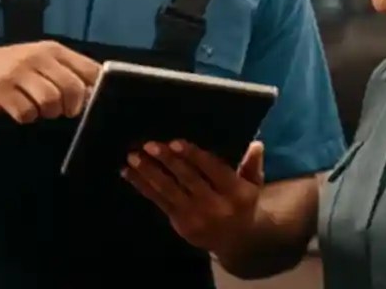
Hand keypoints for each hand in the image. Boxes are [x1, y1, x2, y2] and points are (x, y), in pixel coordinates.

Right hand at [0, 41, 100, 123]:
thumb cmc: (8, 70)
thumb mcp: (39, 63)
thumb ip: (66, 74)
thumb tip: (94, 95)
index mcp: (53, 50)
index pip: (90, 69)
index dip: (95, 90)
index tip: (86, 102)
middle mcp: (38, 57)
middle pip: (73, 89)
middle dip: (70, 107)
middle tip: (59, 110)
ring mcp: (19, 72)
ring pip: (51, 102)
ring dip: (46, 113)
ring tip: (35, 108)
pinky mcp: (2, 89)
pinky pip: (27, 112)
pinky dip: (25, 117)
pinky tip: (18, 110)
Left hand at [123, 140, 264, 256]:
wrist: (238, 242)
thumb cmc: (243, 203)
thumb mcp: (253, 184)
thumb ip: (251, 165)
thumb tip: (256, 144)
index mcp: (235, 192)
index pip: (212, 169)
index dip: (192, 155)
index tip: (174, 142)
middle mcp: (215, 206)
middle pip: (187, 179)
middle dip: (167, 161)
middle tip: (149, 145)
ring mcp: (195, 217)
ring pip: (169, 191)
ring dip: (149, 173)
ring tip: (132, 157)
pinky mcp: (180, 224)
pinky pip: (159, 202)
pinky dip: (143, 187)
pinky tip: (129, 174)